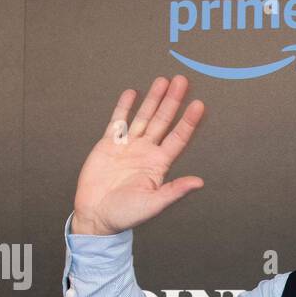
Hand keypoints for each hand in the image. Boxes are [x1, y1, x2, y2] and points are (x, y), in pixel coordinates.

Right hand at [71, 74, 206, 235]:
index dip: (188, 122)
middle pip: (163, 121)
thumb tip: (199, 182)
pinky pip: (118, 121)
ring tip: (163, 81)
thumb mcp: (153, 204)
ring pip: (143, 117)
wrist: (96, 215)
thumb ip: (175, 191)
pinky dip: (124, 107)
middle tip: (182, 81)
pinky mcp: (109, 144)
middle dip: (172, 101)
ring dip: (153, 99)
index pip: (178, 138)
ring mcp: (128, 146)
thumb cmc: (126, 214)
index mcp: (159, 165)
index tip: (198, 105)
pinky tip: (132, 93)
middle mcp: (146, 152)